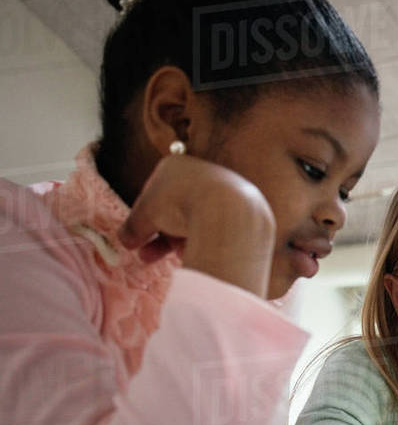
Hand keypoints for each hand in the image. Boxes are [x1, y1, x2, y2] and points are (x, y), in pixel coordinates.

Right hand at [117, 154, 275, 296]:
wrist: (229, 211)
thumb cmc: (179, 206)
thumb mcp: (145, 217)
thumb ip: (132, 227)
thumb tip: (124, 240)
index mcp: (175, 165)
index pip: (153, 194)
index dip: (143, 218)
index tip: (136, 238)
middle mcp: (202, 172)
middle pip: (176, 209)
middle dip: (159, 236)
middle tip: (146, 257)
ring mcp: (225, 189)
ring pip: (197, 220)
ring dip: (179, 241)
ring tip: (171, 260)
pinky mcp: (245, 208)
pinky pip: (219, 226)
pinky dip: (205, 240)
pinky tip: (198, 254)